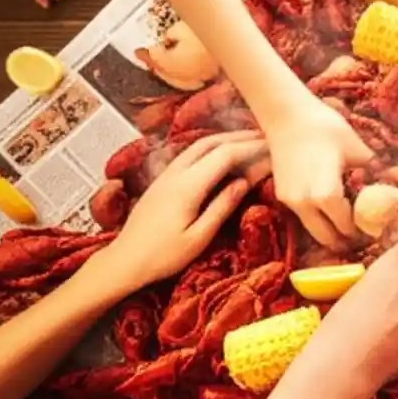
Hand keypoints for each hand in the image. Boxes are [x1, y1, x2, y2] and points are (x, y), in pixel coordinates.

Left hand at [103, 132, 267, 288]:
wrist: (124, 261)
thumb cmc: (163, 256)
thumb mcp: (199, 237)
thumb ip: (222, 207)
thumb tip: (244, 182)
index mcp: (188, 186)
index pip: (225, 155)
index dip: (250, 148)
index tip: (272, 148)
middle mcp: (176, 173)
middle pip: (211, 143)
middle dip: (240, 137)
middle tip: (266, 138)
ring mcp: (166, 174)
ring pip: (199, 145)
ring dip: (225, 139)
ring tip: (249, 142)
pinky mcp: (162, 180)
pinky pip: (190, 154)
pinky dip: (211, 148)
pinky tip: (222, 155)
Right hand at [265, 104, 374, 247]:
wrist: (286, 114)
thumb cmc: (325, 128)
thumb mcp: (358, 149)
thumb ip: (375, 173)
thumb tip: (396, 187)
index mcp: (327, 195)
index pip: (347, 227)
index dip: (363, 232)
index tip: (376, 231)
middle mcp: (306, 204)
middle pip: (327, 238)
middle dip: (345, 241)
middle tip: (362, 236)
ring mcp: (290, 201)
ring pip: (313, 230)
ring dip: (330, 231)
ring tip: (348, 224)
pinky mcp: (282, 195)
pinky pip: (303, 216)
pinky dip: (318, 218)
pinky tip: (331, 208)